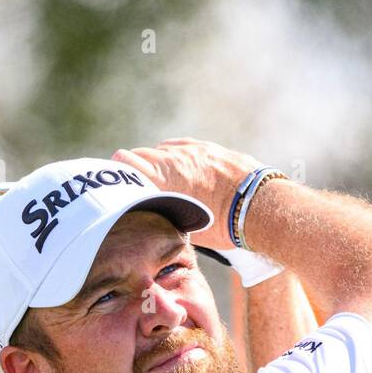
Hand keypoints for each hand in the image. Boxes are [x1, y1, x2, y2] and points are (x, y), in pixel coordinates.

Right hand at [111, 138, 260, 248]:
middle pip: (140, 154)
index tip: (113, 184)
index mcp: (163, 179)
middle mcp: (173, 159)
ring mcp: (191, 150)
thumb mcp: (184, 226)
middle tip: (131, 184)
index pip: (126, 162)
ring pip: (161, 149)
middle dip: (132, 168)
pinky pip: (179, 146)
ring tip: (158, 177)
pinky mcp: (206, 147)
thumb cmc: (222, 224)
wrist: (257, 206)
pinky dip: (173, 154)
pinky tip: (176, 165)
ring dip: (154, 161)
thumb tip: (148, 214)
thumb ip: (162, 212)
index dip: (116, 172)